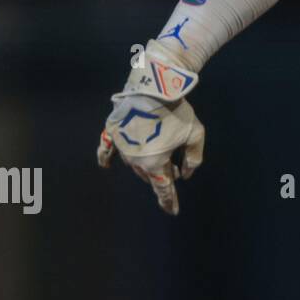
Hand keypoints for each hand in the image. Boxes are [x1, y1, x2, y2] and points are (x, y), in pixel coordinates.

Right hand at [97, 42, 204, 215]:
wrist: (154, 88)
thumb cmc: (177, 113)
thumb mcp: (194, 135)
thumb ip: (193, 158)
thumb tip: (186, 175)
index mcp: (155, 163)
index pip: (163, 188)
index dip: (169, 201)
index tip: (173, 212)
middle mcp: (135, 160)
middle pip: (150, 175)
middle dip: (163, 176)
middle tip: (177, 169)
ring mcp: (121, 148)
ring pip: (135, 164)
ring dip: (147, 165)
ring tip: (161, 157)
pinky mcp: (112, 133)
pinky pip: (106, 150)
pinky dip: (106, 158)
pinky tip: (105, 165)